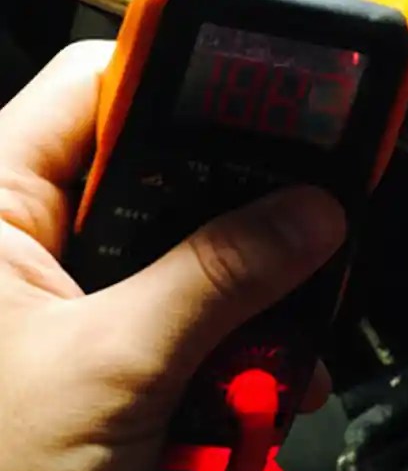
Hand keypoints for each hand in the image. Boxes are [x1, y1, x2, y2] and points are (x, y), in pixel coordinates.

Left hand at [0, 42, 345, 470]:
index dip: (198, 81)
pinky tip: (259, 389)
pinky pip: (193, 313)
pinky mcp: (107, 340)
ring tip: (283, 349)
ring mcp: (72, 288)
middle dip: (249, 219)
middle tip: (310, 237)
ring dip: (252, 301)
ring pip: (194, 248)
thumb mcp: (115, 366)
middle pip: (170, 168)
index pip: (105, 83)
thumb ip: (219, 280)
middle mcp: (33, 229)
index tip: (289, 100)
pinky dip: (235, 349)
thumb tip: (311, 216)